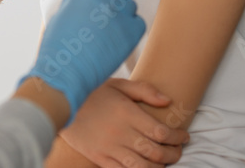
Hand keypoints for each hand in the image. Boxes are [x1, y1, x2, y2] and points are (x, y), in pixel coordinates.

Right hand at [17, 0, 145, 125]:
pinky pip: (138, 21)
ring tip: (108, 29)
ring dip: (121, 13)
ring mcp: (122, 13)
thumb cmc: (58, 44)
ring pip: (129, 4)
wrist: (68, 71)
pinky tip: (118, 37)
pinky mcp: (133, 31)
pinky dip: (131, 27)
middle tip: (101, 13)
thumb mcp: (60, 15)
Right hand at [60, 78, 189, 167]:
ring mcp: (110, 148)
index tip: (184, 136)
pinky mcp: (100, 158)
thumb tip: (167, 101)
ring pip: (142, 167)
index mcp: (127, 114)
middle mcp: (121, 133)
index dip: (178, 137)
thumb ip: (144, 90)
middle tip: (179, 151)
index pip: (161, 132)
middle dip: (173, 154)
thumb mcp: (117, 84)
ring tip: (165, 162)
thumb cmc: (92, 92)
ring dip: (159, 167)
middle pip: (156, 152)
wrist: (60, 104)